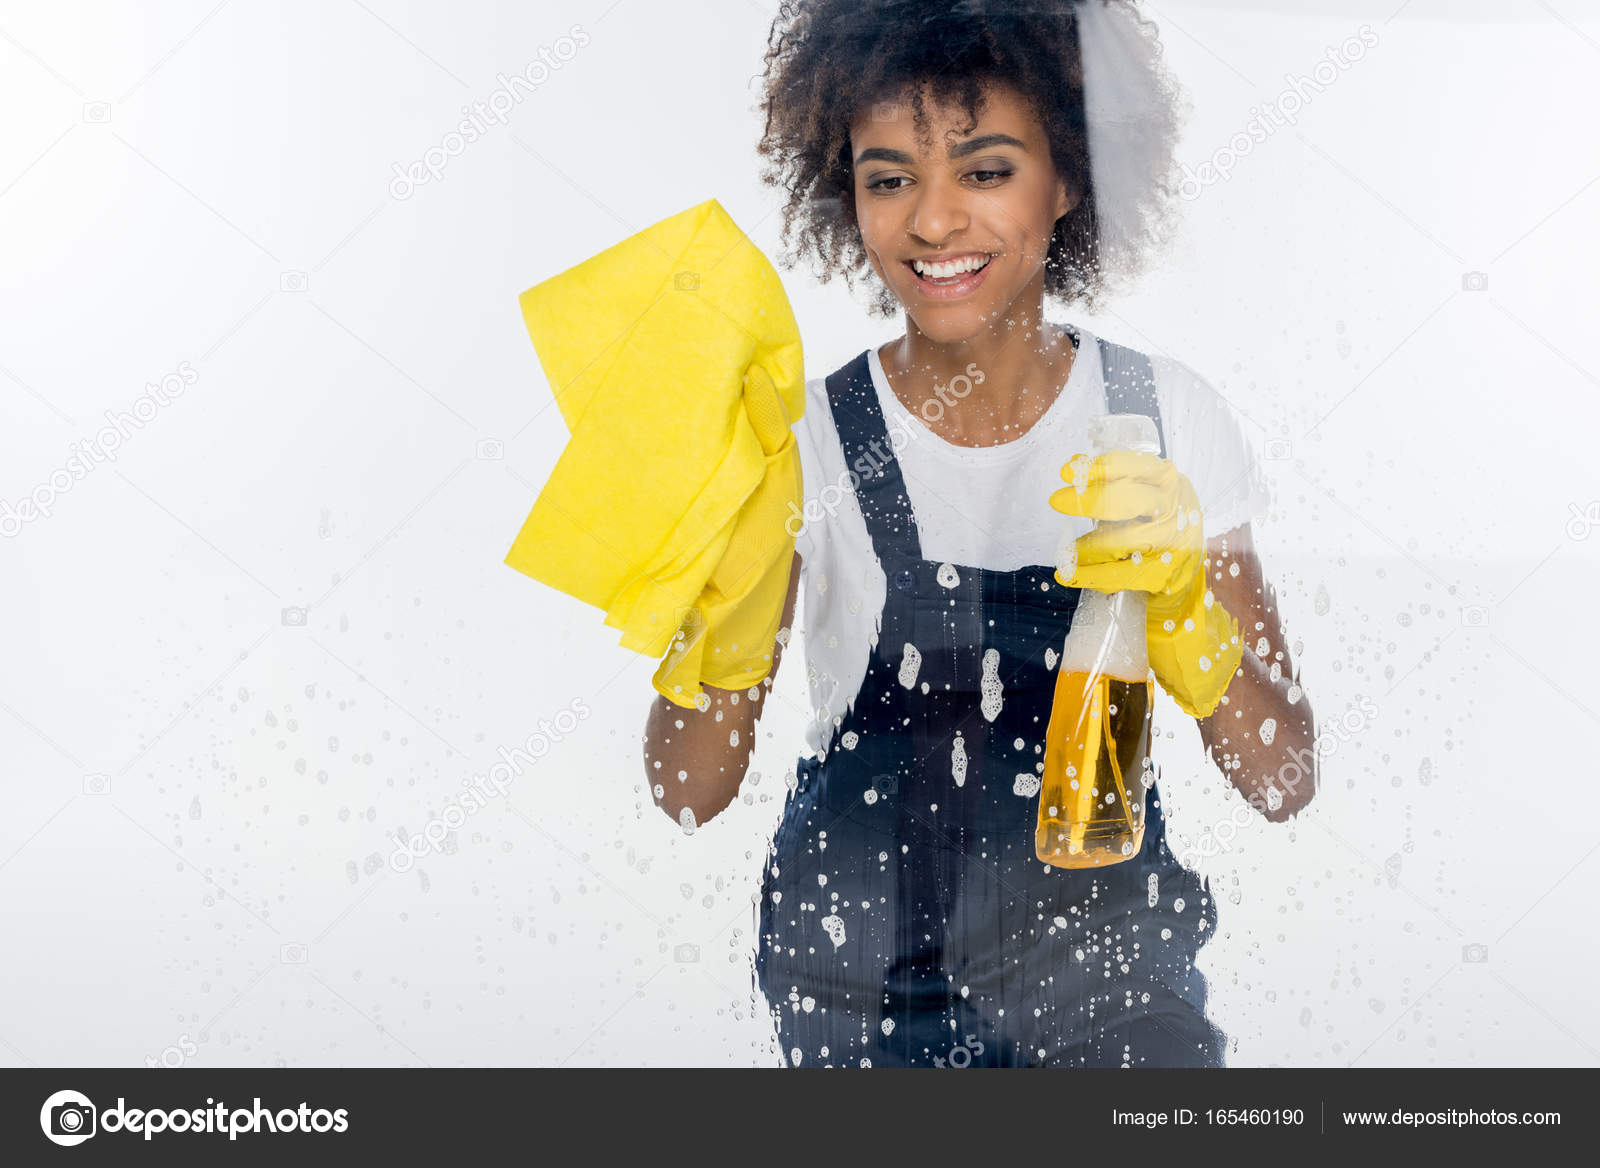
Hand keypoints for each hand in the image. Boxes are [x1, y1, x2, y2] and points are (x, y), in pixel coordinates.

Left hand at [1048, 449, 1202, 611]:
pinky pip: (1121, 575)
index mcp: (1164, 479)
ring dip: (1086, 548)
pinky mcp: (1164, 572)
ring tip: (1065, 553)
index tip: (1067, 472)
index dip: (1097, 468)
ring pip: (1122, 542)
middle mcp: (1170, 507)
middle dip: (1090, 500)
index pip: (1131, 466)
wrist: (1189, 558)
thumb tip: (1074, 464)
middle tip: (1057, 501)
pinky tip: (1071, 575)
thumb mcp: (1141, 489)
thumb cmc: (1157, 516)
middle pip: (1128, 501)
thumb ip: (1108, 478)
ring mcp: (1170, 541)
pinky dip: (1092, 576)